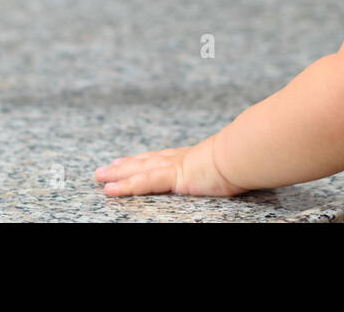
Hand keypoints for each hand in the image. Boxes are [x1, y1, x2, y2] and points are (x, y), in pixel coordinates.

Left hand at [93, 135, 249, 197]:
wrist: (243, 153)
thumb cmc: (243, 157)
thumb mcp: (232, 164)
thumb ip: (227, 167)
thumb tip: (239, 167)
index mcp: (191, 157)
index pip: (162, 158)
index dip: (145, 159)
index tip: (131, 159)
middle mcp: (178, 159)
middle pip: (144, 161)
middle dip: (125, 165)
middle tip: (107, 167)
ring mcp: (173, 167)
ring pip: (137, 170)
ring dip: (117, 174)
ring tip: (100, 176)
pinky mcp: (172, 176)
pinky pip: (143, 183)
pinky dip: (125, 187)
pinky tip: (110, 189)